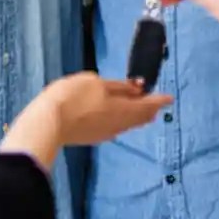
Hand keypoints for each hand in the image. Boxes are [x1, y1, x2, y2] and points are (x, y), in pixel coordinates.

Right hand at [0, 73, 171, 170]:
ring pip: (127, 123)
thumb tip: (137, 88)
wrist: (48, 122)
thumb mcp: (96, 82)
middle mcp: (118, 125)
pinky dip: (122, 118)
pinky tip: (116, 114)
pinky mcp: (92, 136)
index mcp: (124, 109)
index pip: (148, 105)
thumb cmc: (73, 97)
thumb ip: (118, 86)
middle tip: (156, 102)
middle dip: (149, 109)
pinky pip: (115, 126)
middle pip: (139, 117)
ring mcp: (105, 133)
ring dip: (135, 114)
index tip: (170, 98)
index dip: (159, 100)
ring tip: (139, 107)